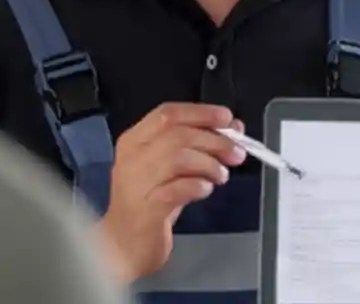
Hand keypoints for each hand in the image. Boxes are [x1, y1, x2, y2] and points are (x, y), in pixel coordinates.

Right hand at [96, 102, 245, 281]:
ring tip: (220, 176)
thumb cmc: (149, 203)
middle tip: (236, 153)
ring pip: (179, 158)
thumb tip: (233, 127)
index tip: (227, 118)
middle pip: (179, 134)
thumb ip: (199, 146)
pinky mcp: (147, 209)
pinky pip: (180, 188)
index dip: (201, 113)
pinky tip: (205, 190)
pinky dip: (199, 186)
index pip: (168, 114)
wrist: (122, 245)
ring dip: (209, 164)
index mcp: (134, 140)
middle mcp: (132, 158)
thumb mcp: (174, 169)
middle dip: (215, 141)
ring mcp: (137, 183)